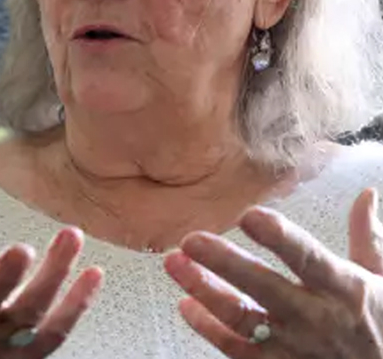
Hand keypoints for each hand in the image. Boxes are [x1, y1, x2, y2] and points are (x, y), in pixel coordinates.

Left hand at [165, 187, 382, 358]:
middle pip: (265, 288)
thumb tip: (366, 194)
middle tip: (190, 239)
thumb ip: (368, 238)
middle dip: (225, 263)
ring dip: (204, 291)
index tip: (250, 215)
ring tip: (175, 264)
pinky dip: (209, 328)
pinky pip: (236, 350)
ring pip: (242, 320)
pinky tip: (187, 305)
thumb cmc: (381, 323)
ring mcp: (295, 346)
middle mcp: (318, 318)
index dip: (280, 238)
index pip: (309, 259)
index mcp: (346, 289)